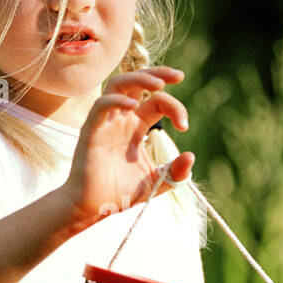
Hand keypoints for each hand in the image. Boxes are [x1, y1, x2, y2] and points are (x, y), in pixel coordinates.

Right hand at [60, 67, 193, 227]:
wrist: (94, 208)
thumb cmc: (121, 193)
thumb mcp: (157, 182)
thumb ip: (176, 172)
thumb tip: (191, 156)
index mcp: (137, 126)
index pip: (158, 101)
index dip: (175, 108)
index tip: (184, 126)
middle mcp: (122, 119)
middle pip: (137, 82)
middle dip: (158, 74)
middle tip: (179, 76)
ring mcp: (106, 122)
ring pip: (119, 84)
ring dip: (140, 79)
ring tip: (159, 85)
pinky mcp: (91, 130)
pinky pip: (101, 106)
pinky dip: (116, 101)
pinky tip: (132, 107)